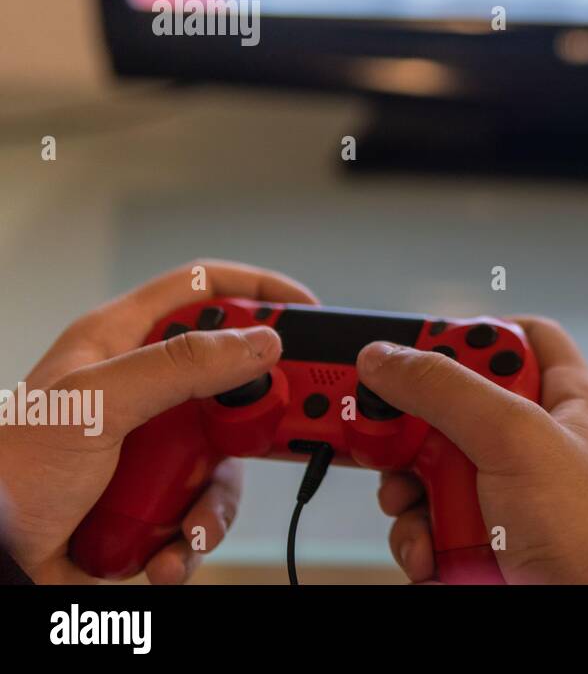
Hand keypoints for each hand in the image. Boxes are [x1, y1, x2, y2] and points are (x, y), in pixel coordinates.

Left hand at [0, 260, 316, 583]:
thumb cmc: (9, 475)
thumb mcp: (96, 405)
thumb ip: (178, 366)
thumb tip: (259, 343)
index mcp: (119, 343)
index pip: (201, 289)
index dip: (256, 288)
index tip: (306, 308)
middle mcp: (142, 388)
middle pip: (233, 378)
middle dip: (258, 415)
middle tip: (274, 431)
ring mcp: (152, 444)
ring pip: (228, 455)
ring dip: (217, 500)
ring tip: (189, 523)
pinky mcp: (155, 495)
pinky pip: (204, 508)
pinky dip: (194, 536)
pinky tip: (165, 552)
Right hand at [358, 318, 587, 583]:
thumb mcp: (515, 440)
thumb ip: (448, 390)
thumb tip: (387, 357)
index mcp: (563, 400)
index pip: (520, 337)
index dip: (472, 332)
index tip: (422, 345)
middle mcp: (534, 442)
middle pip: (454, 405)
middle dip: (415, 426)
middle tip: (392, 431)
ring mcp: (505, 494)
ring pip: (429, 469)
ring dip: (409, 493)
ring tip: (414, 506)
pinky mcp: (480, 541)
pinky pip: (427, 525)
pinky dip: (418, 539)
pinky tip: (430, 551)